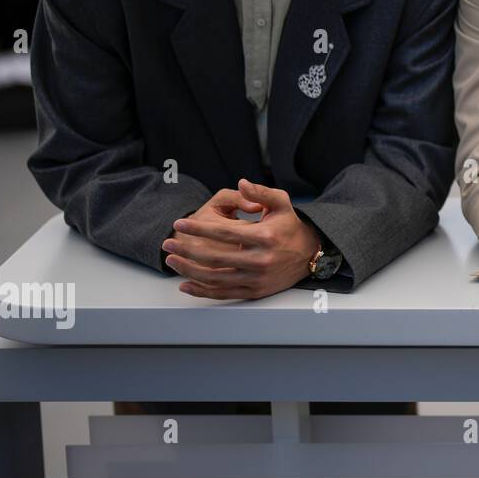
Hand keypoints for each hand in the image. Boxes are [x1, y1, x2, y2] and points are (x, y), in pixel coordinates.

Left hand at [163, 180, 320, 299]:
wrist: (310, 253)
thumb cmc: (290, 226)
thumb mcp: (281, 203)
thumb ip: (261, 192)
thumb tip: (241, 183)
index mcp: (265, 236)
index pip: (224, 233)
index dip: (198, 229)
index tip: (180, 224)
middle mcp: (261, 260)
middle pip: (215, 258)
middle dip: (186, 250)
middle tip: (168, 244)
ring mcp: (257, 278)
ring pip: (215, 278)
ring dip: (189, 271)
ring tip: (172, 261)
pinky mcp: (255, 291)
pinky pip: (224, 293)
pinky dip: (202, 291)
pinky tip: (186, 284)